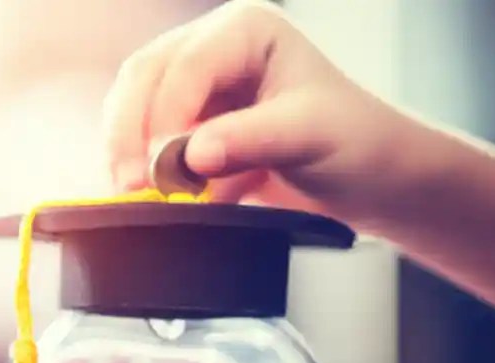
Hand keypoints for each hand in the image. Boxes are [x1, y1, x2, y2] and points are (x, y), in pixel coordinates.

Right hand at [104, 0, 413, 232]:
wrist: (370, 182)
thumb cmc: (355, 143)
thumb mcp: (308, 136)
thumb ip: (248, 141)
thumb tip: (189, 155)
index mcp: (245, 30)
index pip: (186, 64)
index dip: (166, 113)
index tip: (161, 166)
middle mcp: (211, 50)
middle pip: (142, 79)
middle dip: (129, 131)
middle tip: (131, 184)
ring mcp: (193, 91)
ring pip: (131, 109)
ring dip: (124, 152)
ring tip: (134, 195)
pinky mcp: (184, 131)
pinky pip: (140, 145)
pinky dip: (135, 171)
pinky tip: (143, 199)